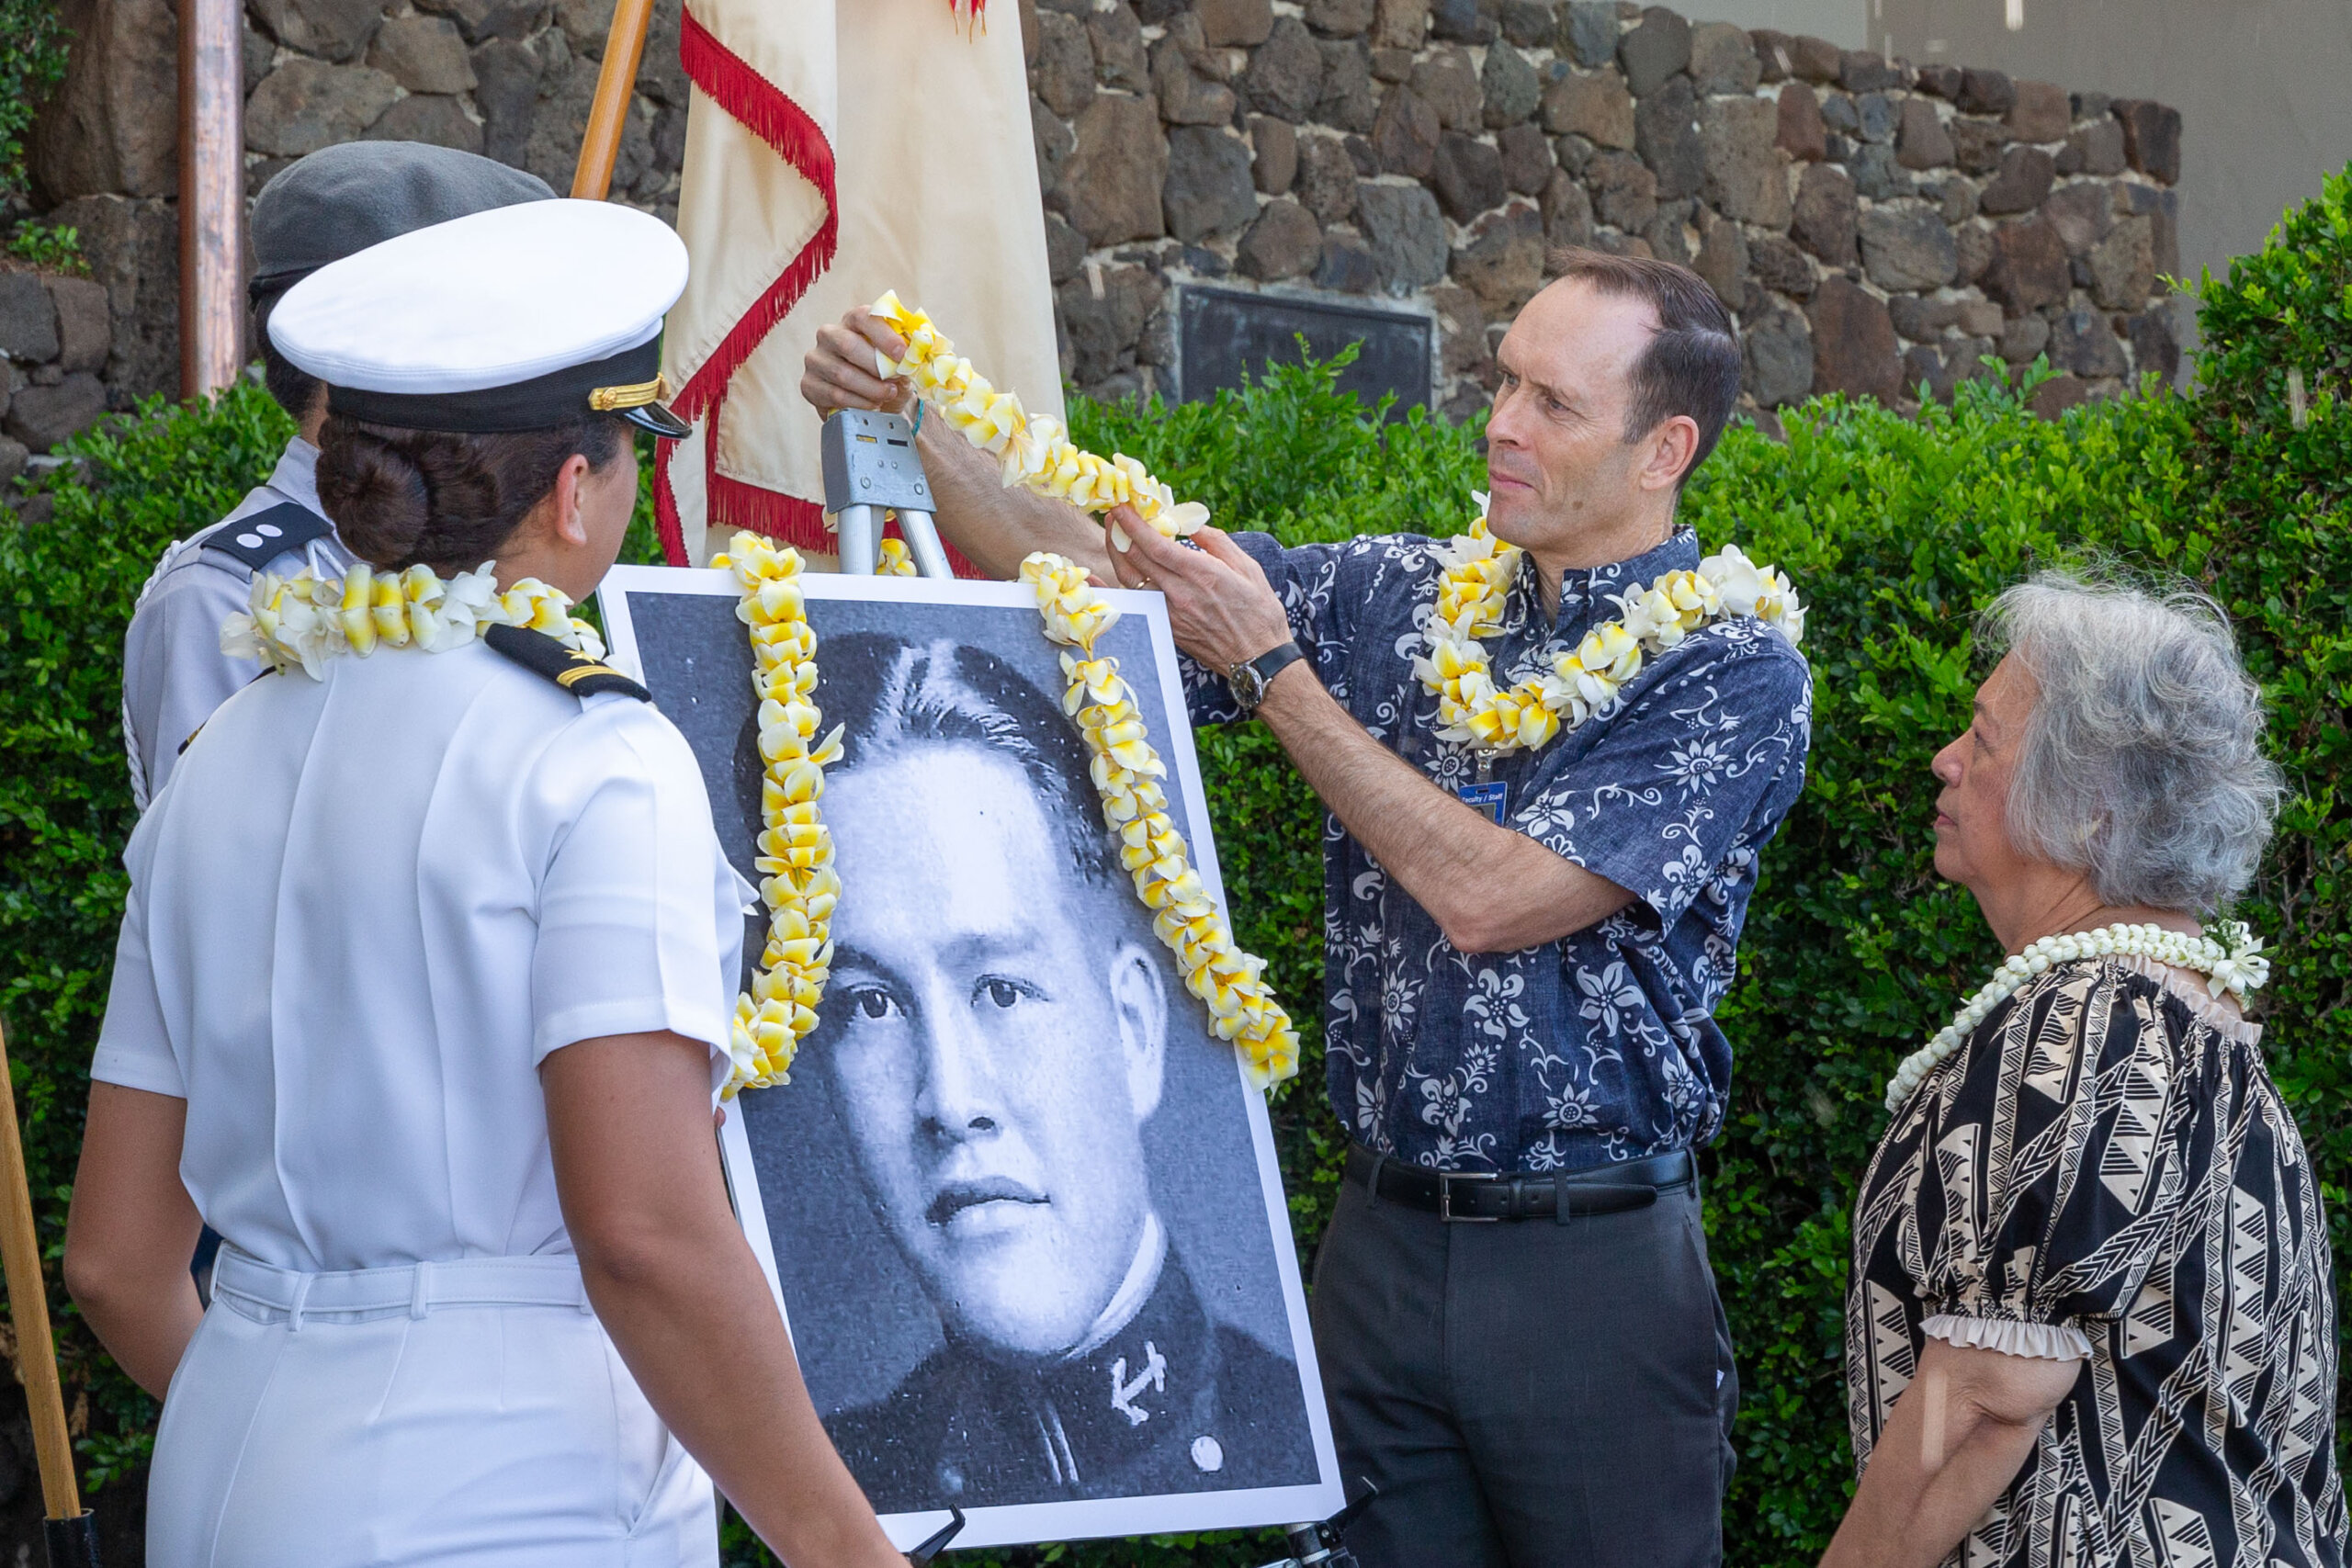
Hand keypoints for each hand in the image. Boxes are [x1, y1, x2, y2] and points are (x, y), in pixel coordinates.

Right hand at [801, 306, 910, 418]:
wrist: (876, 400)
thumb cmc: (889, 372)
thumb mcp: (901, 358)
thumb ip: (910, 347)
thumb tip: (922, 345)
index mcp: (853, 320)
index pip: (864, 317)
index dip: (884, 335)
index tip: (903, 354)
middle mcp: (829, 335)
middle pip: (848, 345)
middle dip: (876, 367)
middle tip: (895, 381)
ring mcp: (816, 360)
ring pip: (842, 374)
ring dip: (870, 389)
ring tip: (886, 394)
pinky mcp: (809, 385)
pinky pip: (834, 395)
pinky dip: (858, 403)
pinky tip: (871, 405)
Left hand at [1105, 511, 1294, 672]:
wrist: (1259, 658)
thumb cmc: (1259, 611)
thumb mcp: (1247, 567)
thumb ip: (1216, 542)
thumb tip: (1190, 525)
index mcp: (1200, 573)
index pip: (1154, 543)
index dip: (1132, 523)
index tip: (1121, 506)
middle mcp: (1179, 593)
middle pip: (1135, 558)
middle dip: (1119, 532)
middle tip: (1114, 514)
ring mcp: (1169, 613)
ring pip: (1129, 580)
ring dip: (1115, 555)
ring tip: (1113, 536)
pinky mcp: (1166, 628)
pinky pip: (1132, 603)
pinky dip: (1113, 587)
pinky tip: (1098, 578)